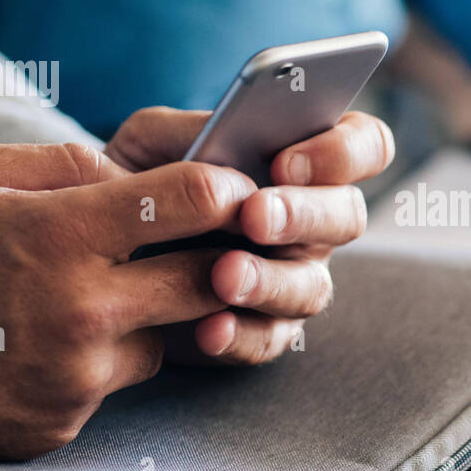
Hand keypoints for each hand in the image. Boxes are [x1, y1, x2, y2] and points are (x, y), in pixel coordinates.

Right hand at [0, 142, 255, 458]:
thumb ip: (69, 165)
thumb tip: (143, 174)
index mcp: (61, 236)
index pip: (188, 202)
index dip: (225, 190)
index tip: (234, 190)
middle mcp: (79, 311)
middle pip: (206, 280)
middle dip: (221, 258)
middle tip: (217, 244)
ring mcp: (73, 377)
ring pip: (168, 338)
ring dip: (155, 315)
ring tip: (103, 294)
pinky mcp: (60, 423)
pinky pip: (119, 382)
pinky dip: (105, 360)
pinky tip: (57, 341)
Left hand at [104, 107, 395, 366]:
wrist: (105, 246)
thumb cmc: (144, 180)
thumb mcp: (153, 140)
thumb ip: (187, 132)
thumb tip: (217, 140)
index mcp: (305, 159)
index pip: (365, 145)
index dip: (343, 151)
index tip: (287, 162)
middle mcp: (314, 219)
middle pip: (348, 216)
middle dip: (303, 215)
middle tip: (254, 217)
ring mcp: (296, 276)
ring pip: (313, 285)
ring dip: (270, 280)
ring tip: (223, 276)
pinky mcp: (266, 328)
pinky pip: (269, 338)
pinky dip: (239, 335)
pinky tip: (208, 327)